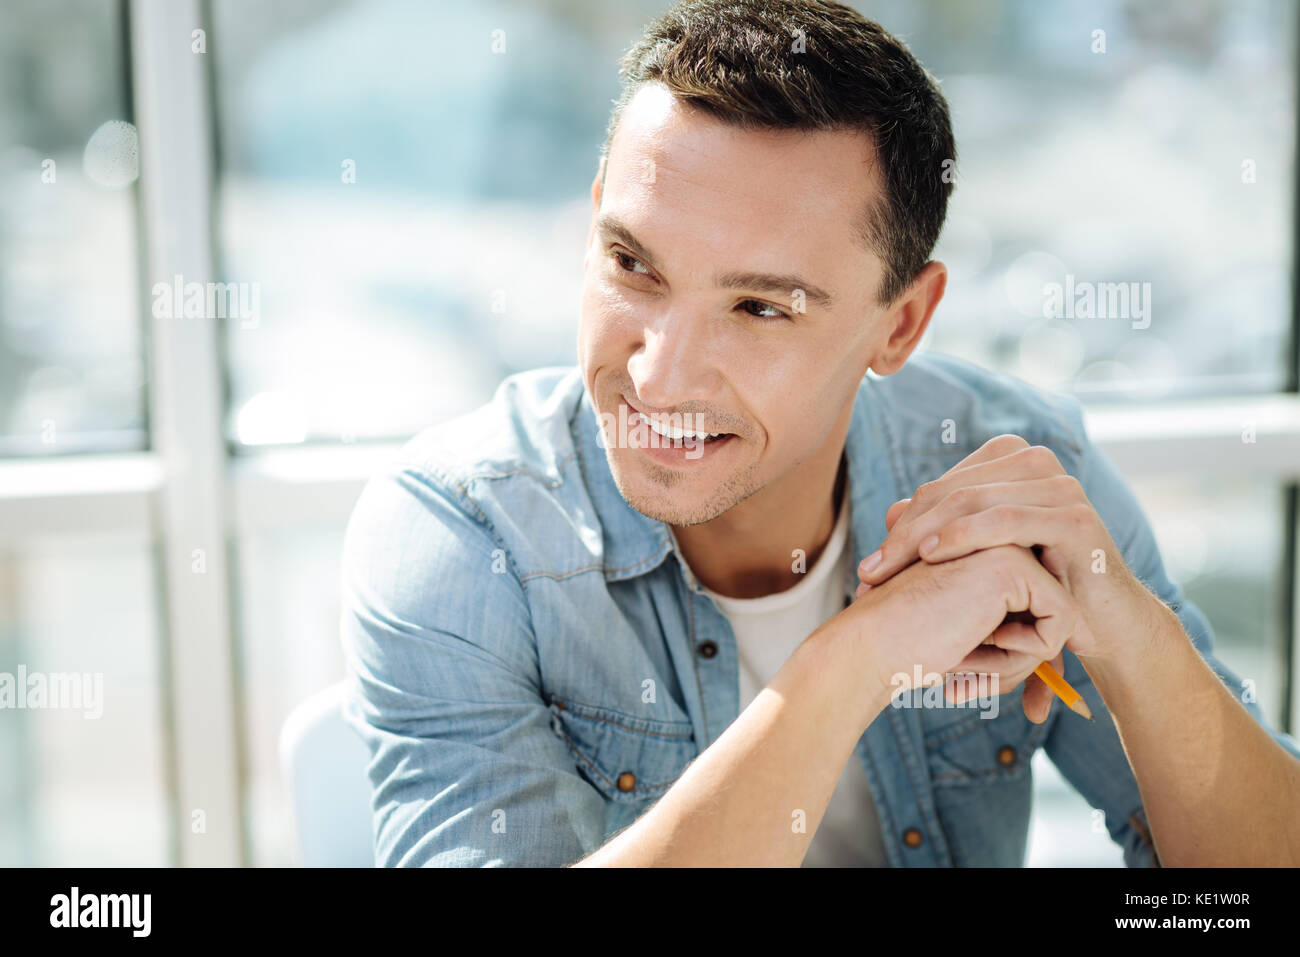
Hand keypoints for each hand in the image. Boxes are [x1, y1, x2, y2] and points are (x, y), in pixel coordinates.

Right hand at [840, 543, 1095, 724]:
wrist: (870, 646)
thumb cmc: (911, 651)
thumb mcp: (972, 646)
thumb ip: (1008, 652)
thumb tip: (1043, 708)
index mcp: (988, 549)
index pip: (1038, 614)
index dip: (1010, 659)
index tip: (960, 670)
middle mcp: (1000, 538)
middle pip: (1051, 615)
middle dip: (1015, 662)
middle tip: (961, 677)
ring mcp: (1006, 544)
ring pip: (1058, 622)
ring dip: (1014, 662)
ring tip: (960, 658)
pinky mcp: (1015, 564)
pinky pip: (1060, 626)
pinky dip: (1022, 656)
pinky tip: (970, 646)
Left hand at [855, 435, 1171, 693]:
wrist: (1099, 623)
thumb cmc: (1036, 588)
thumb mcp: (981, 557)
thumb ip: (941, 530)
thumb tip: (889, 512)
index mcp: (1011, 461)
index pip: (939, 487)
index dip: (901, 524)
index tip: (869, 565)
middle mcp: (1036, 462)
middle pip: (949, 492)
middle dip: (904, 535)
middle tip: (869, 573)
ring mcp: (1059, 485)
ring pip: (971, 502)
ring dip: (923, 537)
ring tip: (891, 569)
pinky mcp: (1073, 516)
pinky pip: (1006, 519)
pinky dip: (964, 535)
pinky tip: (934, 555)